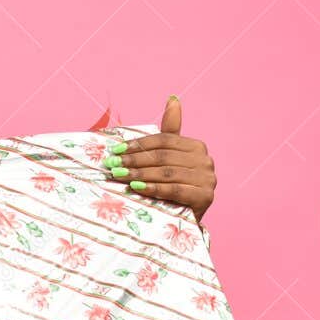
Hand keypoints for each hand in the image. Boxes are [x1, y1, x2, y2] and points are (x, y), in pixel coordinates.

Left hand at [106, 95, 215, 223]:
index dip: (138, 144)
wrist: (184, 221)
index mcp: (196, 147)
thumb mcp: (168, 160)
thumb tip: (173, 98)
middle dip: (134, 160)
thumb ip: (170, 132)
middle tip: (111, 164)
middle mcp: (205, 160)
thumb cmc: (172, 188)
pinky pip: (174, 189)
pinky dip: (153, 188)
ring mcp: (208, 179)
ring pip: (166, 172)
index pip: (164, 140)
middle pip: (163, 156)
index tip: (116, 150)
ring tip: (117, 175)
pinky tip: (135, 188)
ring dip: (138, 174)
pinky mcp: (205, 197)